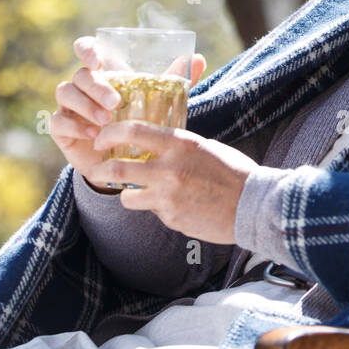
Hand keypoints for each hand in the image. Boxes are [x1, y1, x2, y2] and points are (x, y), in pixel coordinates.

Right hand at [49, 37, 206, 193]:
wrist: (120, 161)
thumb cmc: (138, 122)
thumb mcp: (156, 102)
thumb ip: (174, 81)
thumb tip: (198, 58)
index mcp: (104, 73)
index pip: (86, 49)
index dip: (87, 48)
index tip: (96, 58)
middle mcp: (83, 86)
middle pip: (80, 74)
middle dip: (96, 86)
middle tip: (115, 102)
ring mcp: (69, 106)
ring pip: (64, 92)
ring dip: (85, 105)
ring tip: (106, 120)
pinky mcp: (62, 129)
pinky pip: (58, 121)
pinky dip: (74, 126)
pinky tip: (92, 135)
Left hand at [89, 123, 257, 242]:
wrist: (252, 205)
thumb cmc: (233, 171)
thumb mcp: (203, 146)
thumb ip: (176, 147)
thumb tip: (153, 146)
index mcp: (179, 143)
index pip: (132, 130)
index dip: (110, 133)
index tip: (102, 137)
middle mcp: (169, 169)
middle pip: (117, 168)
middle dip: (100, 170)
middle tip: (95, 170)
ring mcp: (168, 196)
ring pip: (127, 196)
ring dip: (127, 194)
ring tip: (137, 193)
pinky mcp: (172, 218)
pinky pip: (153, 211)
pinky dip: (159, 208)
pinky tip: (179, 205)